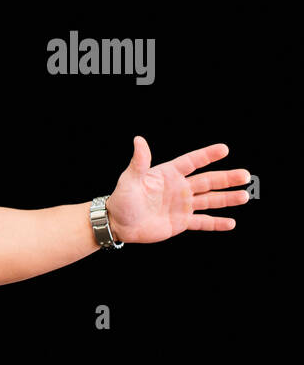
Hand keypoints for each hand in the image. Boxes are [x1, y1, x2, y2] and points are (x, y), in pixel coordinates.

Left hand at [105, 137, 250, 243]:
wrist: (118, 224)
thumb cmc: (122, 199)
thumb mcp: (130, 180)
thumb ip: (139, 162)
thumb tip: (139, 140)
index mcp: (168, 174)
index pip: (191, 162)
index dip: (207, 156)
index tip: (224, 149)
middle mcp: (179, 188)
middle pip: (207, 181)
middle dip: (226, 178)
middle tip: (245, 175)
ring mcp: (181, 205)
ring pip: (209, 200)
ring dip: (227, 198)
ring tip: (245, 195)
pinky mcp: (181, 222)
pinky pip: (202, 222)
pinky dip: (216, 223)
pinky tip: (231, 223)